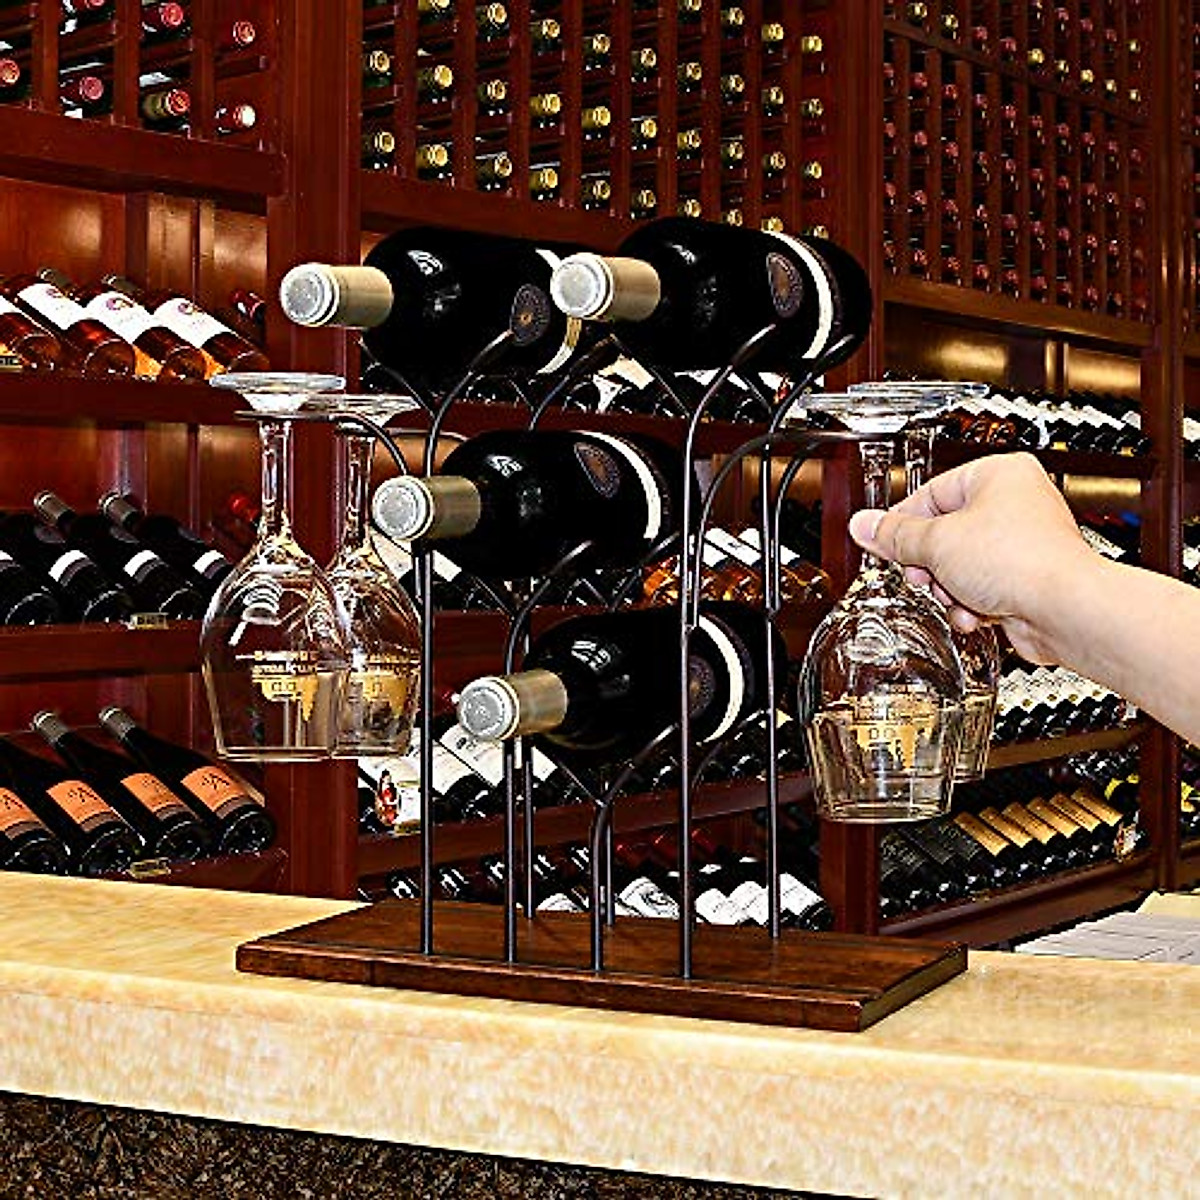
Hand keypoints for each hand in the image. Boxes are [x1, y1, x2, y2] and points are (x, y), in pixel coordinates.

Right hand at [847, 452, 1097, 662]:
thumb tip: (865, 526)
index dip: (903, 523)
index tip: (883, 541)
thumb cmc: (1022, 561)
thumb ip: (895, 537)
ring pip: (959, 565)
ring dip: (948, 588)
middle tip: (923, 573)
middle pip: (944, 532)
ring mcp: (1023, 542)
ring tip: (955, 594)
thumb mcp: (936, 544)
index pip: (931, 493)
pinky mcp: (1026, 579)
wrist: (1064, 609)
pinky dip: (971, 603)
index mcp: (998, 474)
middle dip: (929, 564)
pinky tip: (974, 611)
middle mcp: (1015, 503)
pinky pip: (981, 587)